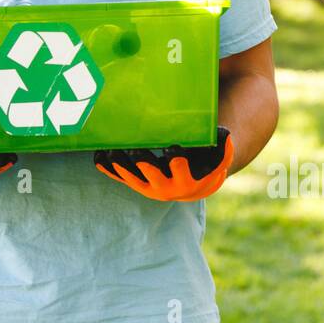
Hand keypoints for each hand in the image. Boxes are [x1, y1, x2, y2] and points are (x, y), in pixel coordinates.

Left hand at [93, 125, 234, 201]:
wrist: (197, 182)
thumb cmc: (208, 161)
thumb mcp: (219, 154)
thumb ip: (223, 145)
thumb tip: (224, 134)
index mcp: (188, 180)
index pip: (182, 170)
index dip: (178, 161)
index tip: (172, 150)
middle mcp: (167, 188)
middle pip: (153, 176)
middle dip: (144, 164)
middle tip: (135, 151)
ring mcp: (149, 187)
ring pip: (133, 178)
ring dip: (121, 165)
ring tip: (110, 151)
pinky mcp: (137, 183)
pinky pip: (121, 177)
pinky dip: (110, 168)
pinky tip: (99, 157)